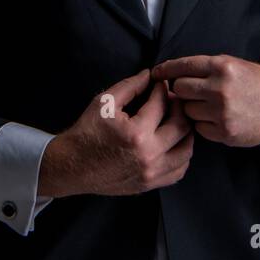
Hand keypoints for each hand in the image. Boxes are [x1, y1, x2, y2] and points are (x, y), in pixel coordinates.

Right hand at [38, 68, 194, 198]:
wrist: (72, 166)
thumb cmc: (87, 132)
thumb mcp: (104, 102)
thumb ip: (130, 85)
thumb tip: (150, 75)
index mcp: (137, 133)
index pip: (161, 104)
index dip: (163, 89)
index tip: (161, 84)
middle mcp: (149, 155)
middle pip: (182, 126)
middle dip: (179, 107)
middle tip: (171, 100)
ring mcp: (152, 173)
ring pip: (186, 150)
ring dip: (185, 132)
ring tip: (175, 120)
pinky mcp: (150, 184)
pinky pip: (179, 170)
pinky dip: (181, 155)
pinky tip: (172, 143)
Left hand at [150, 55, 259, 147]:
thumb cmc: (258, 84)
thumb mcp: (235, 65)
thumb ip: (207, 69)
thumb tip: (174, 74)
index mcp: (222, 67)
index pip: (183, 66)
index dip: (166, 69)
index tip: (156, 73)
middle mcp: (220, 88)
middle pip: (180, 88)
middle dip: (181, 90)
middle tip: (190, 92)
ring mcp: (221, 112)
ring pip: (187, 110)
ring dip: (192, 108)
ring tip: (208, 106)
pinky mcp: (224, 132)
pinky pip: (198, 127)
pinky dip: (203, 124)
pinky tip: (216, 119)